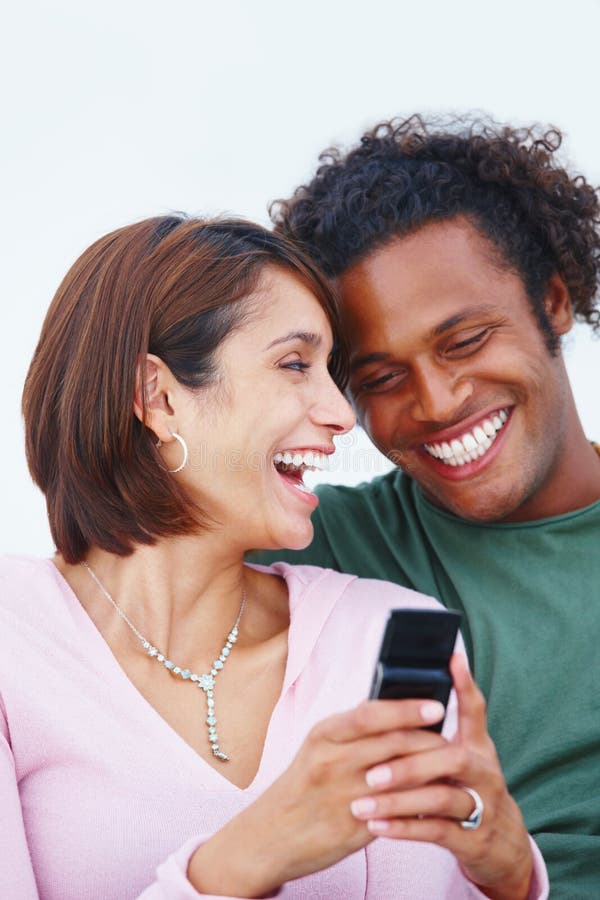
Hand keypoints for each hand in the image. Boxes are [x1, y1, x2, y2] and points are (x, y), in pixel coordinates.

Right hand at [187, 697, 447, 896]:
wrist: (271, 833)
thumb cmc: (303, 783)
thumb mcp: (319, 746)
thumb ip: (354, 729)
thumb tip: (398, 709)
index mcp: (324, 735)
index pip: (371, 714)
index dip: (406, 708)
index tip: (437, 706)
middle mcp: (332, 761)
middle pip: (392, 744)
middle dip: (429, 740)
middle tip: (456, 738)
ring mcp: (343, 796)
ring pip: (400, 778)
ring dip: (430, 771)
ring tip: (453, 766)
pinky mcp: (353, 828)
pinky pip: (395, 812)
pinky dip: (418, 803)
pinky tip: (436, 798)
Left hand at [348, 654, 532, 899]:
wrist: (501, 846)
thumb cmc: (468, 790)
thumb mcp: (462, 760)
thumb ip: (434, 736)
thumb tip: (396, 701)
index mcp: (478, 747)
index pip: (475, 710)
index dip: (465, 684)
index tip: (451, 658)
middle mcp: (483, 772)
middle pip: (451, 759)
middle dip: (409, 765)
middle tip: (371, 773)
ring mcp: (481, 806)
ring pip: (440, 800)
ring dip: (398, 801)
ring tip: (361, 804)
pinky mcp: (472, 839)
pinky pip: (436, 832)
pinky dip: (404, 829)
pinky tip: (376, 826)